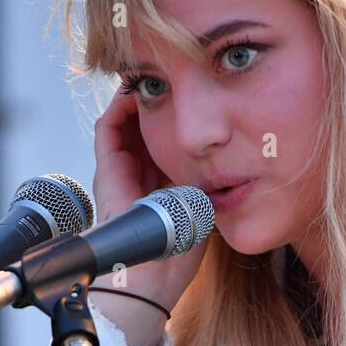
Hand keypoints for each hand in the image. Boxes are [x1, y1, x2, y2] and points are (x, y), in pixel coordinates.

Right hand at [92, 86, 206, 309]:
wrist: (156, 268)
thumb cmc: (184, 244)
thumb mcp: (205, 200)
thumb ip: (214, 177)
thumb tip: (238, 151)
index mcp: (161, 179)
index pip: (168, 138)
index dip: (180, 117)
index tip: (197, 94)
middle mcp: (138, 171)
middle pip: (147, 124)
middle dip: (161, 101)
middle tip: (177, 77)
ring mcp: (120, 169)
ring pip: (126, 121)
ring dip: (142, 98)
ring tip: (160, 78)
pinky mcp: (107, 168)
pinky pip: (108, 126)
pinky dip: (122, 105)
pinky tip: (143, 91)